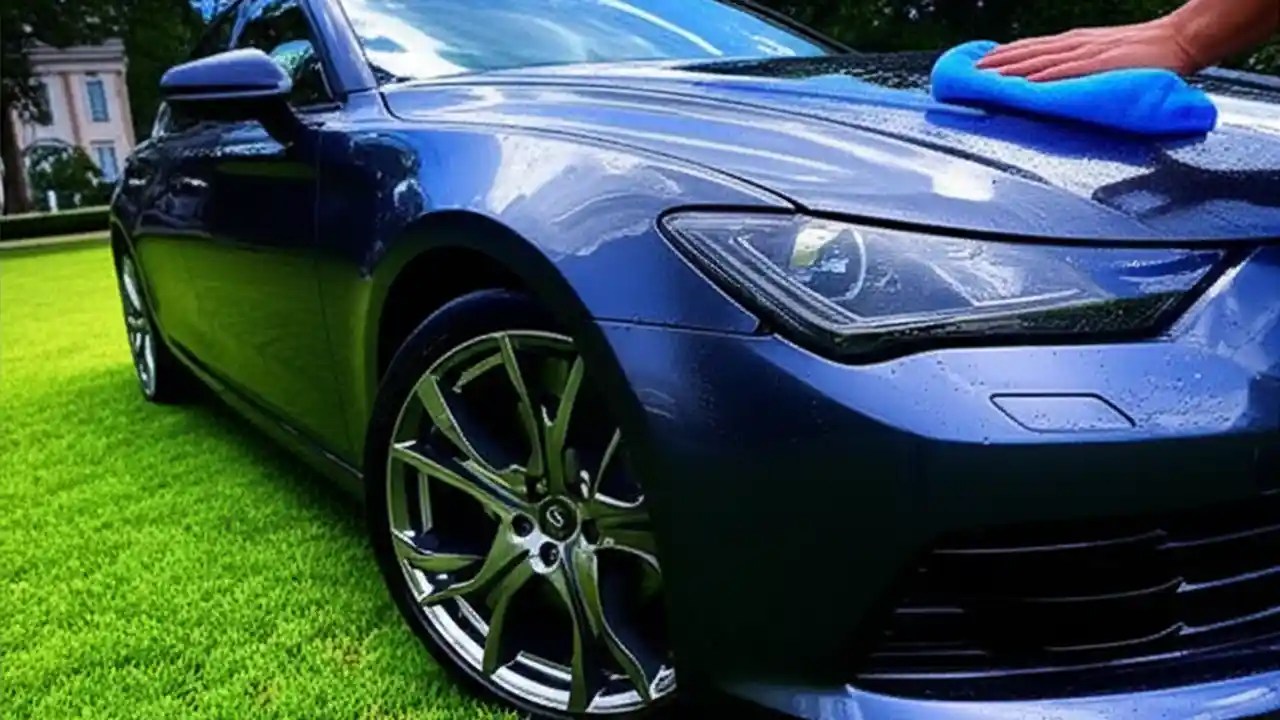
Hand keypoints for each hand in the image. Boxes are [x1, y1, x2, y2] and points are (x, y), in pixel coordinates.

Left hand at [976, 19, 1202, 81]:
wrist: (1179, 39)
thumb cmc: (1143, 51)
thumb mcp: (1102, 53)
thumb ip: (1078, 64)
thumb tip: (1053, 77)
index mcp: (1076, 42)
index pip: (1032, 47)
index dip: (1004, 54)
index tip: (979, 63)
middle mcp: (1077, 43)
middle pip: (1029, 51)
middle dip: (998, 61)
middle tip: (972, 71)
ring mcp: (1089, 52)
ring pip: (1042, 59)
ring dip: (1013, 68)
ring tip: (989, 76)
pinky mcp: (1103, 62)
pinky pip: (1069, 70)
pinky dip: (1046, 75)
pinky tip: (1028, 82)